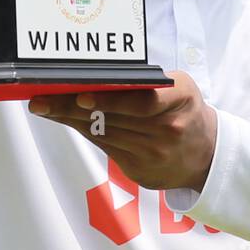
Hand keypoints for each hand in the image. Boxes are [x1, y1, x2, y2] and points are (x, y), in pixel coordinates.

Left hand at [28, 71, 217, 192]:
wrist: (206, 153)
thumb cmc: (183, 109)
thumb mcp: (177, 87)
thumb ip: (145, 84)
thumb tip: (93, 79)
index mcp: (181, 98)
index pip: (142, 102)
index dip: (110, 100)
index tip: (80, 95)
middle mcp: (170, 128)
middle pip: (113, 118)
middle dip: (72, 107)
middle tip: (42, 100)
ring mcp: (155, 153)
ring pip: (104, 133)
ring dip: (71, 119)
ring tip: (45, 106)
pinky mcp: (141, 171)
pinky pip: (106, 148)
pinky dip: (85, 132)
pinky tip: (66, 120)